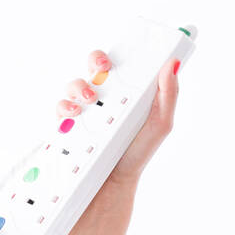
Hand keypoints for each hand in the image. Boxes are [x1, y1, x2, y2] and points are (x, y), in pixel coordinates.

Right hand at [56, 51, 181, 184]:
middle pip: (93, 66)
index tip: (116, 55)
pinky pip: (62, 107)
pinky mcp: (69, 123)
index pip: (119, 63)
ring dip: (80, 86)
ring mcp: (85, 109)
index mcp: (126, 91)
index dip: (117, 53)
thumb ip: (168, 94)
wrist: (114, 182)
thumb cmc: (139, 150)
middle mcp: (104, 96)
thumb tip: (172, 64)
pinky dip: (66, 108)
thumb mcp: (160, 124)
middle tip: (102, 68)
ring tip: (90, 100)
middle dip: (95, 60)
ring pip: (75, 84)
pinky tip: (74, 115)